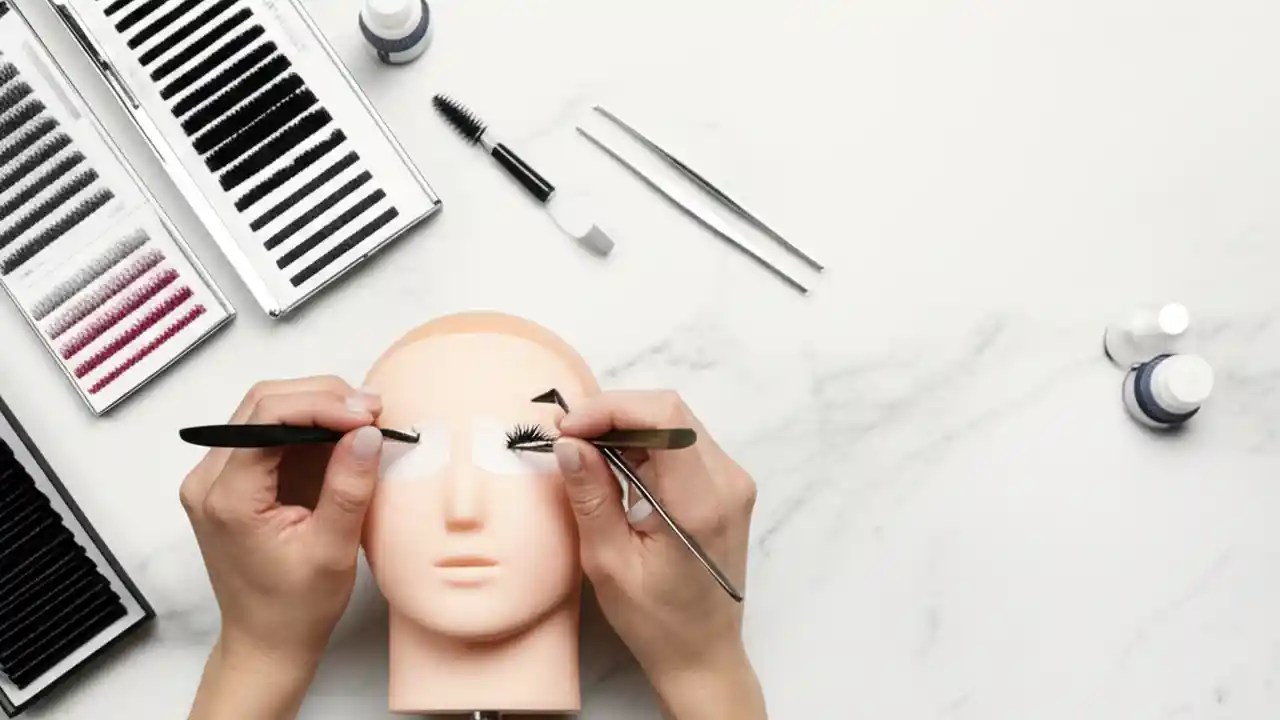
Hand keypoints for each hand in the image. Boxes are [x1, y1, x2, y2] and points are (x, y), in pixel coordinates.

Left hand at [180, 376, 383, 718]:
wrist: (265, 642)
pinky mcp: (231, 481)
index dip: (323, 404)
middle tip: (373, 412)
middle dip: (323, 398)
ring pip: (265, 412)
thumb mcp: (332, 551)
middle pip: (263, 404)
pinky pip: (268, 433)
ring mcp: (215, 478)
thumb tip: (368, 433)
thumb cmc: (294, 609)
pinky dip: (308, 426)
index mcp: (227, 498)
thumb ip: (348, 487)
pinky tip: (341, 435)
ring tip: (364, 421)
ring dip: (317, 407)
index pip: (268, 417)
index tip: (368, 416)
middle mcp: (208, 480)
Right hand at [553, 391, 765, 719]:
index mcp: (701, 502)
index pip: (663, 417)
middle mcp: (728, 482)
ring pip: (675, 424)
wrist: (703, 654)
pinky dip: (645, 444)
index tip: (567, 430)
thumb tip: (569, 444)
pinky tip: (615, 465)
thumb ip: (591, 496)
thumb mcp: (609, 563)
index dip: (610, 408)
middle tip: (568, 439)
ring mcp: (733, 482)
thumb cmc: (656, 620)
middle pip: (670, 413)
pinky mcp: (727, 487)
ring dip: (627, 427)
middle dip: (613, 414)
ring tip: (585, 453)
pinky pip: (683, 444)